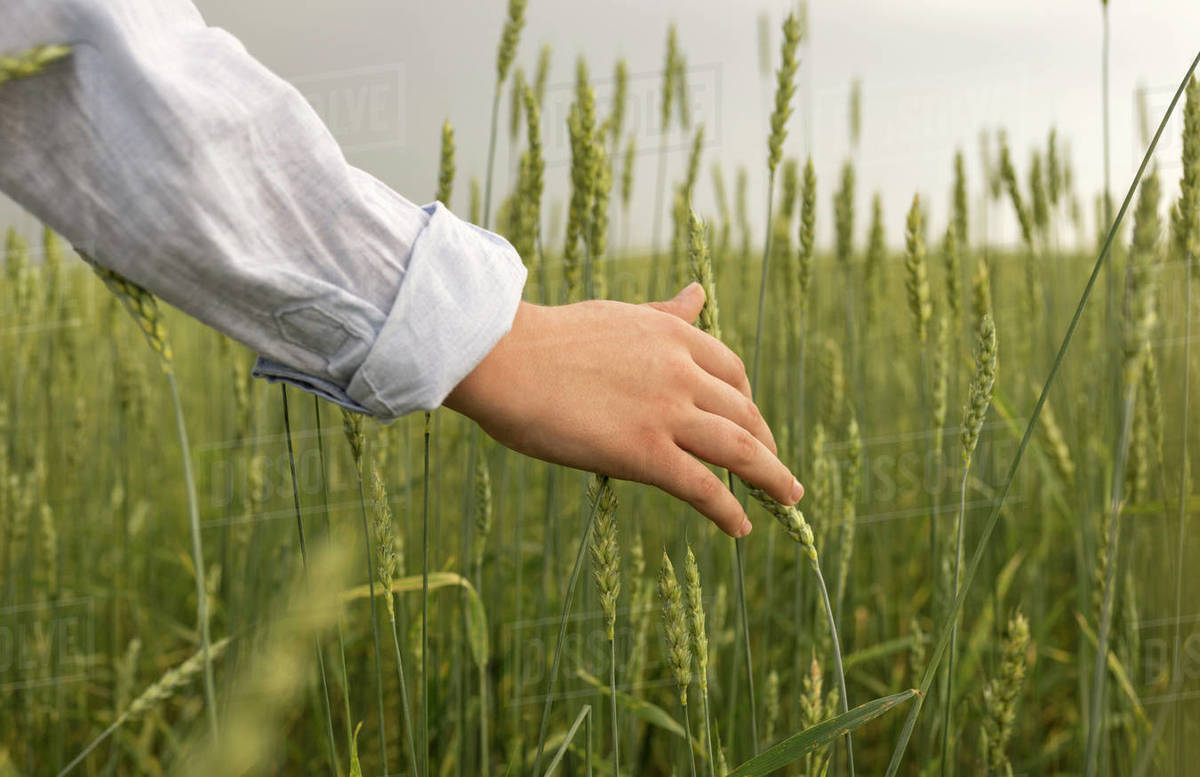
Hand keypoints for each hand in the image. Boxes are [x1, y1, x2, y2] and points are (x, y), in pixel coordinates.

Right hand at [444, 283, 803, 536]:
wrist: (503, 358)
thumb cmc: (547, 339)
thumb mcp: (620, 315)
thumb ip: (664, 314)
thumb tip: (699, 292)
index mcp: (673, 335)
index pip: (731, 371)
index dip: (748, 401)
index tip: (751, 421)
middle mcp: (681, 371)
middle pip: (743, 411)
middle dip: (765, 442)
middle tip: (775, 468)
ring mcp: (666, 412)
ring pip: (738, 448)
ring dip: (770, 476)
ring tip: (787, 498)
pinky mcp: (645, 452)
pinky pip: (702, 487)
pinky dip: (728, 510)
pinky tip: (740, 526)